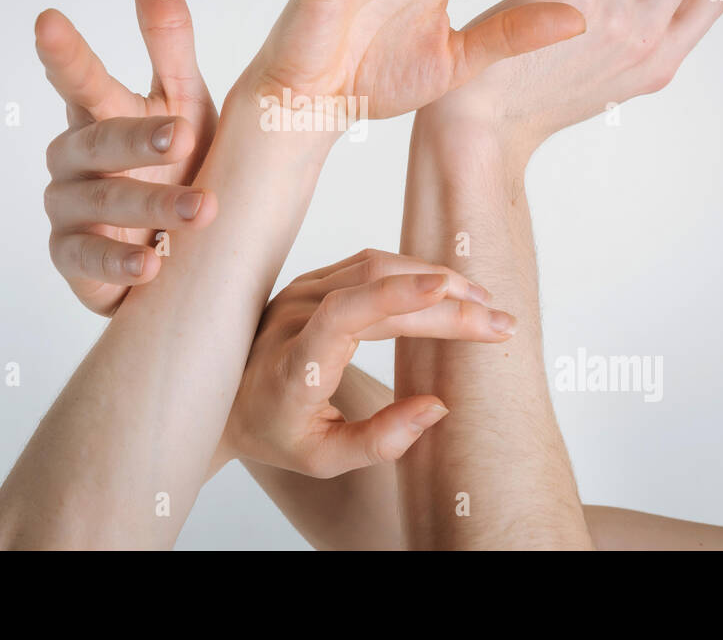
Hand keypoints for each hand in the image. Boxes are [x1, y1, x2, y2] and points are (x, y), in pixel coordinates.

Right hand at [36, 0, 217, 315]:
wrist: (181, 239)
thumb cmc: (179, 158)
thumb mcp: (183, 98)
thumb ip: (168, 41)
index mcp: (100, 110)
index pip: (79, 78)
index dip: (65, 53)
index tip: (48, 22)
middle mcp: (76, 155)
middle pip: (97, 140)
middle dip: (138, 137)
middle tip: (181, 131)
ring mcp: (71, 207)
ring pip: (103, 200)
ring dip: (153, 203)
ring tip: (202, 209)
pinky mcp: (74, 256)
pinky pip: (92, 258)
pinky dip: (122, 261)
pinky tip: (154, 264)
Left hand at [217, 250, 516, 478]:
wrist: (220, 399)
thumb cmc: (274, 432)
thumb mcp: (323, 459)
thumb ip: (380, 441)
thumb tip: (439, 407)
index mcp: (293, 362)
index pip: (343, 313)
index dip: (395, 296)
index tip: (445, 291)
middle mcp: (294, 315)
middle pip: (376, 290)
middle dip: (447, 303)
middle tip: (502, 323)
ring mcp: (300, 290)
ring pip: (375, 266)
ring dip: (434, 279)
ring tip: (483, 303)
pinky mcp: (311, 280)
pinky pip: (367, 264)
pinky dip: (412, 272)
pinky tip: (446, 289)